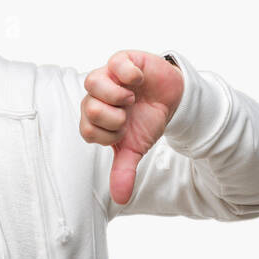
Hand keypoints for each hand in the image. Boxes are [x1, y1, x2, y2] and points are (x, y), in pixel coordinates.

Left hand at [79, 50, 183, 205]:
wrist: (171, 99)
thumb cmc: (146, 121)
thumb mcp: (136, 148)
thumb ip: (124, 170)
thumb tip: (120, 198)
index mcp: (94, 118)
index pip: (87, 130)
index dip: (108, 135)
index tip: (123, 132)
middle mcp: (95, 96)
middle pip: (88, 108)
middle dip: (115, 117)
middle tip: (129, 114)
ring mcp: (107, 76)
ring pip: (92, 82)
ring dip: (118, 96)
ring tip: (131, 98)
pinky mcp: (121, 60)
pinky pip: (116, 63)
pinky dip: (130, 76)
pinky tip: (138, 81)